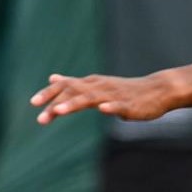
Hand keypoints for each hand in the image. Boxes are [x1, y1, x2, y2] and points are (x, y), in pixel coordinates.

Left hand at [30, 72, 177, 124]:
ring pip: (92, 98)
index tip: (33, 103)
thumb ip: (75, 84)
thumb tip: (53, 78)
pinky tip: (103, 110)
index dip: (50, 94)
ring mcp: (114, 95)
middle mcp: (100, 87)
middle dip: (56, 101)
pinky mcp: (129, 104)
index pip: (66, 86)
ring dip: (74, 104)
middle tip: (39, 113)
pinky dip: (110, 107)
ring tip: (60, 111)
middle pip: (74, 91)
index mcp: (92, 84)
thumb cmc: (127, 91)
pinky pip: (118, 105)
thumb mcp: (97, 86)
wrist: (159, 89)